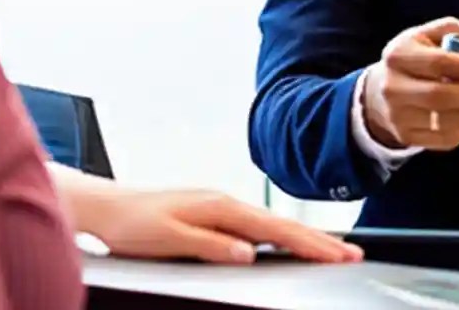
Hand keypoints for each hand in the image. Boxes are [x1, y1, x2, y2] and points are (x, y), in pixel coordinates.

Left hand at [85, 187, 362, 264]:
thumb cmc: (132, 222)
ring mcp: (221, 208)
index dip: (312, 244)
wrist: (106, 206)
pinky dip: (282, 237)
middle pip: (284, 225)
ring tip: (332, 252)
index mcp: (221, 208)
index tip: (340, 254)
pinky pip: (258, 227)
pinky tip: (289, 245)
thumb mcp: (170, 237)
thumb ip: (211, 245)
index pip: (278, 230)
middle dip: (320, 241)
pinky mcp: (214, 215)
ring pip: (273, 226)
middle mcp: (226, 203)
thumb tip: (249, 253)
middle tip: (353, 254)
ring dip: (305, 239)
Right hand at [363, 17, 458, 150]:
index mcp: (399, 55)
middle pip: (439, 96)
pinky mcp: (406, 136)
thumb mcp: (427, 35)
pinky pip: (444, 139)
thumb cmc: (413, 59)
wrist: (380, 92)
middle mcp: (393, 87)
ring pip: (444, 122)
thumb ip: (453, 30)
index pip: (438, 62)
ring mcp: (397, 115)